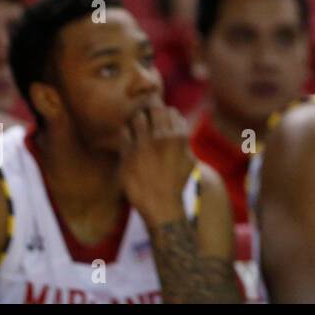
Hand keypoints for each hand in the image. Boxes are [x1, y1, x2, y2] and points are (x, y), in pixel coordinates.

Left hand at [118, 105, 194, 226]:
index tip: (162, 120)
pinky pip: (124, 132)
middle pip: (154, 109)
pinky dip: (127, 132)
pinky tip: (130, 140)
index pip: (170, 112)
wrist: (162, 205)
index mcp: (179, 137)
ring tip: (138, 128)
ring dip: (138, 120)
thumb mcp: (189, 159)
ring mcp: (143, 145)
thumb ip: (184, 139)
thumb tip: (178, 122)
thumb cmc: (178, 184)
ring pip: (137, 117)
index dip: (166, 114)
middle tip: (148, 118)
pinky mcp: (128, 154)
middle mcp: (161, 138)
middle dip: (151, 111)